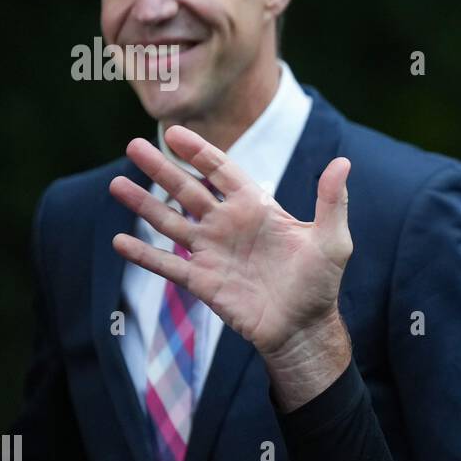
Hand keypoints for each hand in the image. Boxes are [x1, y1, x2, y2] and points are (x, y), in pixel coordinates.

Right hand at [109, 125, 352, 406]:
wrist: (304, 328)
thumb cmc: (320, 283)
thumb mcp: (332, 239)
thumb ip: (331, 200)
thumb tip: (343, 162)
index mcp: (256, 208)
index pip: (222, 171)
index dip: (199, 151)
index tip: (174, 132)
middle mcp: (229, 225)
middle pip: (187, 189)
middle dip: (161, 168)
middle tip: (132, 145)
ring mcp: (212, 252)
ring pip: (170, 221)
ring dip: (143, 204)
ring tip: (116, 184)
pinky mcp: (202, 281)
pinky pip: (167, 264)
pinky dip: (144, 254)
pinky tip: (119, 241)